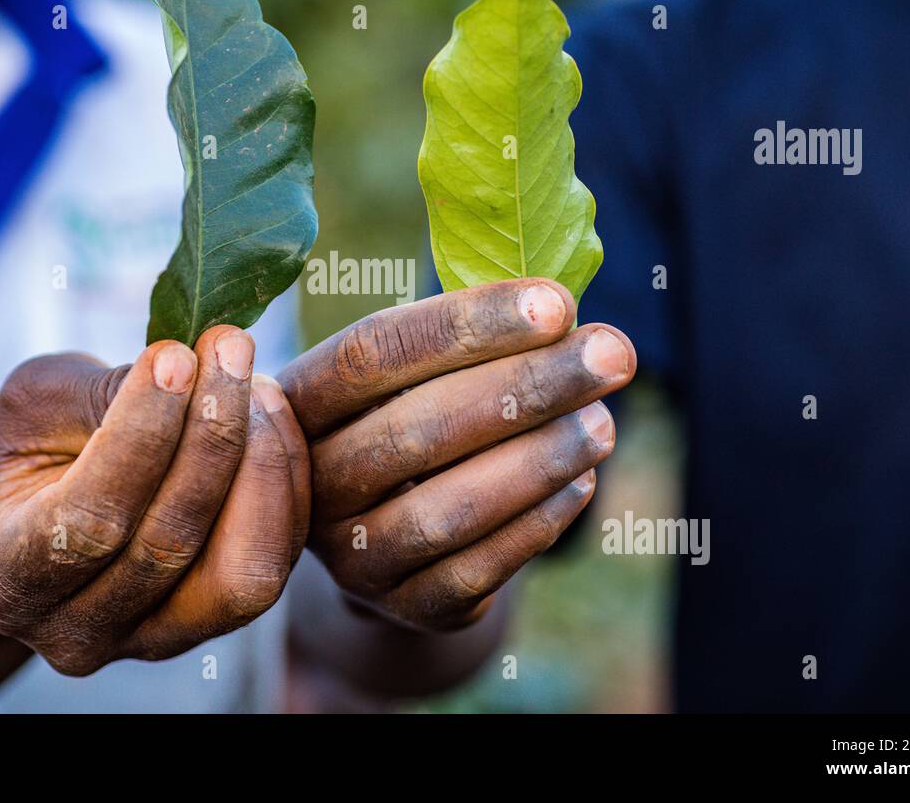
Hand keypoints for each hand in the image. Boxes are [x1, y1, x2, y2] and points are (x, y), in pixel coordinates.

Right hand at [0, 326, 309, 674]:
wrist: (33, 520)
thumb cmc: (26, 452)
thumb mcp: (30, 407)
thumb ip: (98, 396)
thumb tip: (191, 369)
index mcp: (9, 581)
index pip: (89, 522)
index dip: (141, 435)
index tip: (174, 353)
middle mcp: (79, 634)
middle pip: (171, 543)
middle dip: (212, 433)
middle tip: (229, 347)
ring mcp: (154, 642)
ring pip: (242, 572)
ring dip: (263, 464)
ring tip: (257, 384)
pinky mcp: (217, 624)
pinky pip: (274, 561)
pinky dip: (286, 484)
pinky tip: (271, 417)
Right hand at [279, 278, 634, 630]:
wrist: (390, 540)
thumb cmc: (413, 422)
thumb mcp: (412, 375)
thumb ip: (465, 339)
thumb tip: (560, 305)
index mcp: (298, 401)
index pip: (372, 351)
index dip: (464, 324)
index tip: (556, 303)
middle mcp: (311, 481)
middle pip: (414, 428)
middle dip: (525, 386)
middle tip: (611, 354)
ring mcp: (348, 555)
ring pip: (445, 509)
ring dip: (537, 461)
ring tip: (604, 422)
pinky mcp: (400, 606)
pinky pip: (473, 570)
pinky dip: (535, 524)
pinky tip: (581, 481)